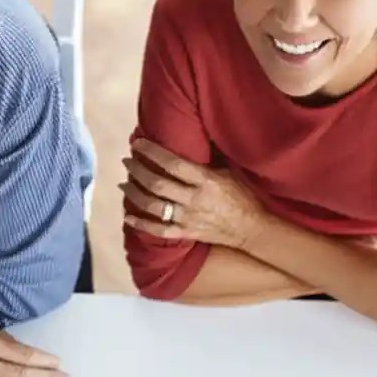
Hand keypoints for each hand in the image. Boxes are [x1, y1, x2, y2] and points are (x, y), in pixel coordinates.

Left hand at [119, 138, 269, 249]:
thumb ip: (205, 163)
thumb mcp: (227, 173)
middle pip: (157, 184)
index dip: (152, 152)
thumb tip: (185, 142)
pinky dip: (140, 223)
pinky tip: (128, 214)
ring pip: (153, 206)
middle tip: (127, 161)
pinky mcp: (186, 233)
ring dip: (135, 193)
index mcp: (206, 181)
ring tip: (125, 183)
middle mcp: (194, 199)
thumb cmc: (242, 196)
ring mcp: (188, 218)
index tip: (137, 144)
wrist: (252, 228)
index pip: (173, 163)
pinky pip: (158, 231)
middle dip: (138, 170)